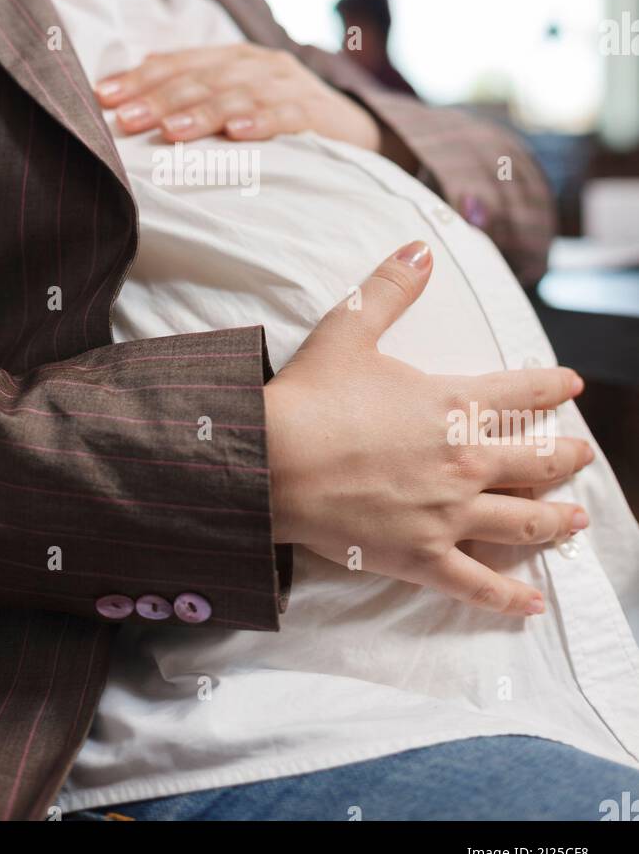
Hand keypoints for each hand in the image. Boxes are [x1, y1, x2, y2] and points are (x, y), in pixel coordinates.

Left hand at [94, 43, 382, 148]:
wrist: (354, 132)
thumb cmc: (279, 119)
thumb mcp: (235, 99)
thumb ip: (194, 89)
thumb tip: (136, 83)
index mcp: (234, 58)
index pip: (180, 64)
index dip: (142, 78)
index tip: (105, 97)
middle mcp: (260, 64)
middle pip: (204, 78)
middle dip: (162, 98)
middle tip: (128, 119)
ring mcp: (290, 86)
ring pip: (240, 95)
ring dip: (204, 113)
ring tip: (172, 131)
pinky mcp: (318, 113)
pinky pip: (287, 116)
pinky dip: (261, 122)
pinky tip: (237, 133)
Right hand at [264, 240, 591, 616]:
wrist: (272, 461)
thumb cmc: (309, 395)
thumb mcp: (349, 328)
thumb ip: (390, 287)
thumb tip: (421, 248)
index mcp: (454, 405)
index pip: (523, 391)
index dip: (551, 386)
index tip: (569, 387)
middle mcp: (465, 462)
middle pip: (536, 461)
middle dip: (564, 456)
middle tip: (581, 455)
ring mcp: (448, 515)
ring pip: (523, 522)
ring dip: (555, 519)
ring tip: (575, 519)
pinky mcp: (423, 557)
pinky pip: (478, 585)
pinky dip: (509, 598)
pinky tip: (531, 605)